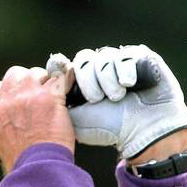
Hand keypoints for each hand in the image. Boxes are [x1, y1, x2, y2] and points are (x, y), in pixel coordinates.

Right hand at [0, 65, 74, 173]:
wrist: (38, 168)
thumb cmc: (23, 162)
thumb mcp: (2, 142)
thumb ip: (5, 123)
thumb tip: (15, 118)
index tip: (5, 94)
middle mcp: (7, 101)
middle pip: (13, 74)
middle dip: (25, 81)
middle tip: (36, 97)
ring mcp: (28, 96)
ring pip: (36, 73)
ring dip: (45, 82)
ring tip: (52, 100)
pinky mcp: (50, 96)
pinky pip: (59, 76)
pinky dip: (65, 81)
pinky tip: (67, 92)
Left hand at [65, 44, 186, 159]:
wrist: (143, 132)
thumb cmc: (110, 128)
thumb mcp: (76, 120)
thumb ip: (59, 102)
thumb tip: (43, 86)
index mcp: (85, 82)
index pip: (70, 66)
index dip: (67, 72)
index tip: (70, 86)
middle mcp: (102, 70)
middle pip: (84, 58)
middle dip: (88, 79)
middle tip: (95, 99)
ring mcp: (122, 63)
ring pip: (104, 56)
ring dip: (107, 78)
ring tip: (116, 96)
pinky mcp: (143, 59)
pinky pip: (127, 54)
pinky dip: (125, 69)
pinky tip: (129, 84)